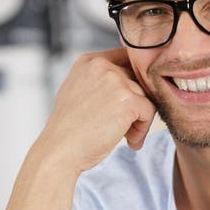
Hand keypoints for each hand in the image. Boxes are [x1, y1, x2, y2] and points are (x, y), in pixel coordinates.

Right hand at [39, 48, 158, 173]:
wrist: (60, 150)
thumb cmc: (69, 129)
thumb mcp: (78, 92)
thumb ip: (100, 82)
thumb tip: (130, 85)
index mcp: (89, 61)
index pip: (127, 59)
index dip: (134, 81)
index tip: (130, 104)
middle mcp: (102, 66)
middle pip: (138, 80)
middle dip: (137, 104)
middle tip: (127, 127)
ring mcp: (116, 81)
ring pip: (146, 96)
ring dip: (140, 119)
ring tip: (127, 136)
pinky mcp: (128, 100)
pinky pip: (150, 111)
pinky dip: (143, 129)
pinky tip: (130, 141)